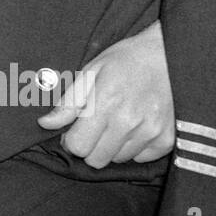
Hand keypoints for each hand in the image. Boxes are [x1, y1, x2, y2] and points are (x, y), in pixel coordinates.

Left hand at [36, 21, 174, 167]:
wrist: (170, 55)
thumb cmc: (126, 60)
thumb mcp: (91, 71)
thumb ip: (68, 102)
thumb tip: (46, 124)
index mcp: (105, 103)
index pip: (78, 147)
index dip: (71, 140)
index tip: (75, 129)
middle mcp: (129, 122)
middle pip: (96, 160)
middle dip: (90, 146)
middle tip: (96, 126)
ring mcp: (151, 133)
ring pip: (118, 159)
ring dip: (112, 146)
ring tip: (118, 121)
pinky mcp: (167, 140)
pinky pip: (140, 158)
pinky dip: (134, 147)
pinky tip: (136, 126)